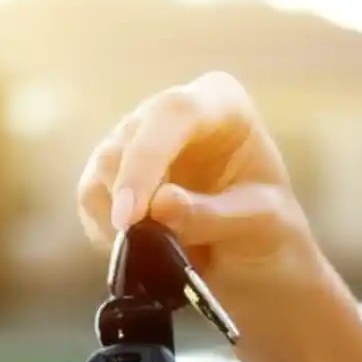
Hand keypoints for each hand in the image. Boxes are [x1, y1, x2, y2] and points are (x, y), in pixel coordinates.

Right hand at [76, 71, 328, 316]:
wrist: (256, 258)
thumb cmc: (269, 231)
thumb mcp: (262, 226)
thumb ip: (214, 215)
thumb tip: (158, 205)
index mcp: (223, 103)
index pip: (175, 112)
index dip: (147, 160)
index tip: (133, 215)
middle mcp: (175, 110)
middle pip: (129, 140)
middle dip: (130, 197)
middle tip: (142, 250)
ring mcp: (140, 138)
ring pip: (103, 168)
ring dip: (120, 219)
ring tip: (160, 254)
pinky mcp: (115, 171)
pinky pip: (91, 196)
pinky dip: (108, 230)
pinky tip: (141, 250)